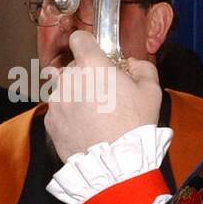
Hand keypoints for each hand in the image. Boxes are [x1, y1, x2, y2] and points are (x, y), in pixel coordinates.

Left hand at [44, 30, 161, 159]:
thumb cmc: (134, 126)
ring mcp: (57, 100)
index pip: (79, 38)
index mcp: (92, 64)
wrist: (116, 165)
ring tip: (95, 115)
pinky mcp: (50, 121)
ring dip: (76, 96)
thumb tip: (132, 64)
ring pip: (65, 89)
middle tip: (105, 93)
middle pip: (73, 67)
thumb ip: (142, 68)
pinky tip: (86, 127)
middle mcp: (69, 78)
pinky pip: (60, 110)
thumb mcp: (151, 91)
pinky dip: (69, 116)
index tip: (95, 53)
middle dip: (87, 75)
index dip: (88, 44)